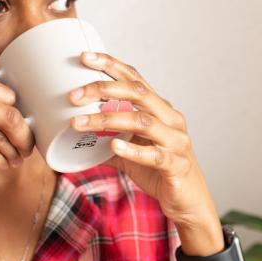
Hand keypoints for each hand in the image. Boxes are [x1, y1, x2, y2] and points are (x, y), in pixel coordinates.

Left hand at [68, 51, 220, 235]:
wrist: (188, 202)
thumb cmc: (160, 173)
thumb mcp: (130, 153)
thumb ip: (107, 141)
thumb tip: (75, 135)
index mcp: (161, 110)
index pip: (136, 79)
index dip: (112, 65)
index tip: (86, 58)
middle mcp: (171, 119)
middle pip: (138, 93)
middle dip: (103, 89)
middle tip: (74, 95)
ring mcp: (176, 142)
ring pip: (143, 122)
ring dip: (108, 120)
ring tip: (80, 122)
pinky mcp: (176, 166)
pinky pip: (155, 155)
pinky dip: (133, 150)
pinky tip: (113, 146)